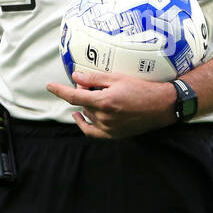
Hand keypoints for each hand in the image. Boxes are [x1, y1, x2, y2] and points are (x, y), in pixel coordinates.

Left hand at [46, 71, 177, 138]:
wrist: (162, 105)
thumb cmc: (143, 89)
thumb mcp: (118, 78)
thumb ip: (94, 79)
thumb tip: (75, 77)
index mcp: (104, 102)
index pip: (74, 97)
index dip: (60, 91)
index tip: (50, 86)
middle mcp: (104, 117)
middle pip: (82, 104)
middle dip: (83, 92)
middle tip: (93, 83)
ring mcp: (109, 128)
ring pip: (88, 115)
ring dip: (87, 105)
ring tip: (97, 94)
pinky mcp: (114, 135)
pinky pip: (92, 132)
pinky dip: (84, 124)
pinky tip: (80, 116)